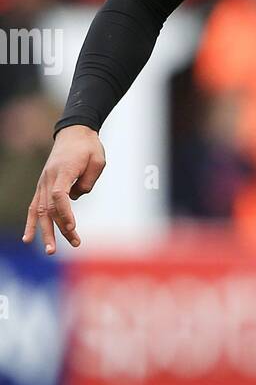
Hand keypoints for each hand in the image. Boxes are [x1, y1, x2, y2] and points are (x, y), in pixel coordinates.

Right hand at [22, 125, 105, 253]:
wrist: (74, 133)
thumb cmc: (88, 147)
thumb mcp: (97, 161)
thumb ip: (88, 181)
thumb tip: (76, 197)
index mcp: (63, 170)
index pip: (59, 195)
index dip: (65, 212)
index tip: (73, 226)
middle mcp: (49, 178)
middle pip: (50, 207)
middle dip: (60, 229)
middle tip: (74, 243)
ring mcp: (43, 182)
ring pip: (41, 211)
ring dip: (45, 232)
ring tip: (51, 251)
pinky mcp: (43, 186)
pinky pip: (34, 207)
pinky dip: (31, 223)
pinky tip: (28, 239)